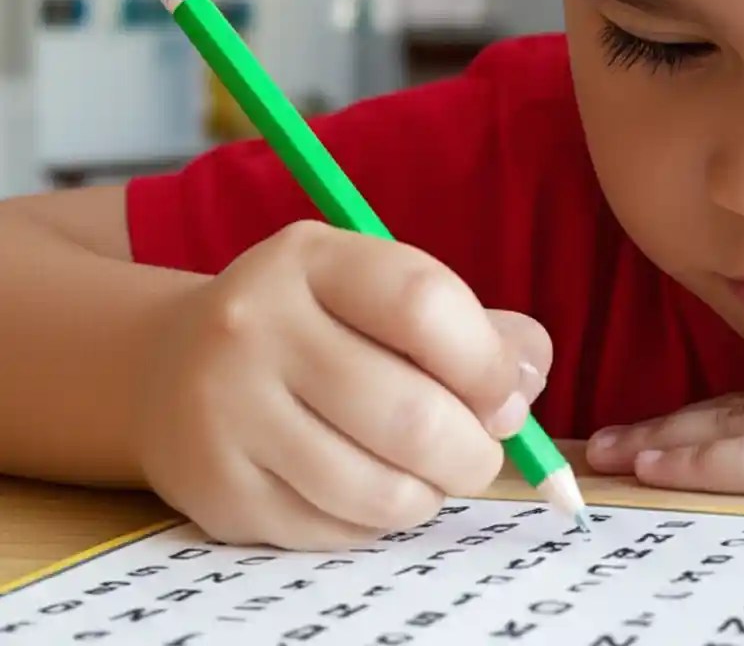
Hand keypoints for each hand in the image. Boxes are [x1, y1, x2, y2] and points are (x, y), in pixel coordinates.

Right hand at [130, 220, 551, 549]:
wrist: (169, 368)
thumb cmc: (315, 331)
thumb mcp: (382, 297)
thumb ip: (476, 329)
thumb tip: (527, 380)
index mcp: (313, 260)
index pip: (423, 305)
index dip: (487, 363)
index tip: (504, 395)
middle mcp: (255, 325)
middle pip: (409, 414)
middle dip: (474, 452)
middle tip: (479, 454)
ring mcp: (227, 410)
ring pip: (378, 490)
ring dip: (430, 495)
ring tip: (428, 474)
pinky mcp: (218, 489)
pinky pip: (338, 530)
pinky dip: (377, 522)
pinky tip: (367, 489)